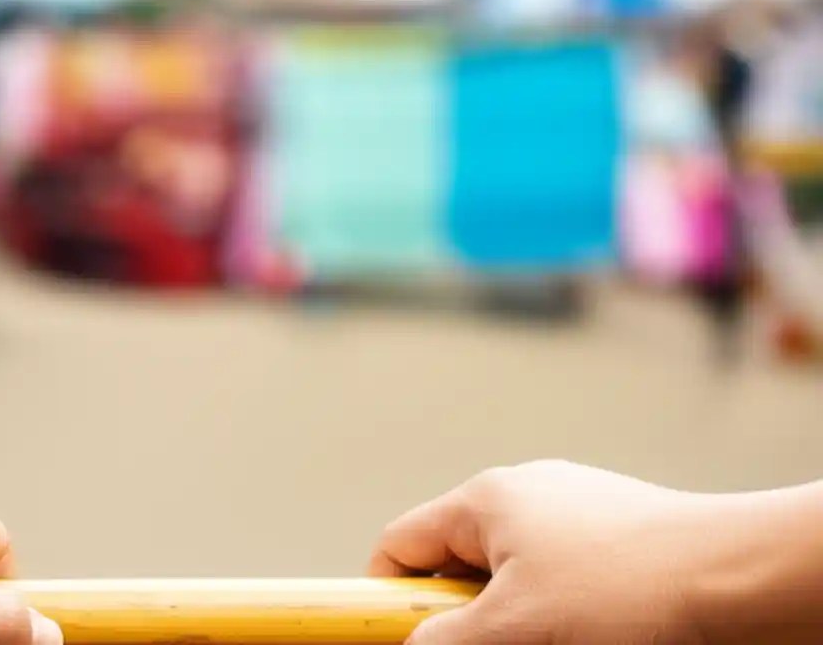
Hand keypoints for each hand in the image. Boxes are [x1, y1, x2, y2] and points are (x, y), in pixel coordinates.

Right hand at [369, 461, 713, 644]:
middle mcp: (527, 494)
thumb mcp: (512, 630)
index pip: (400, 543)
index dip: (383, 597)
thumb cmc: (625, 594)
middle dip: (461, 618)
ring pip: (514, 579)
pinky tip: (593, 636)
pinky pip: (563, 580)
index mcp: (486, 499)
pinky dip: (560, 616)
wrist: (742, 578)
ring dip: (514, 623)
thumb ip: (442, 641)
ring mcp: (577, 513)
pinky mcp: (620, 537)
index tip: (392, 638)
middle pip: (457, 564)